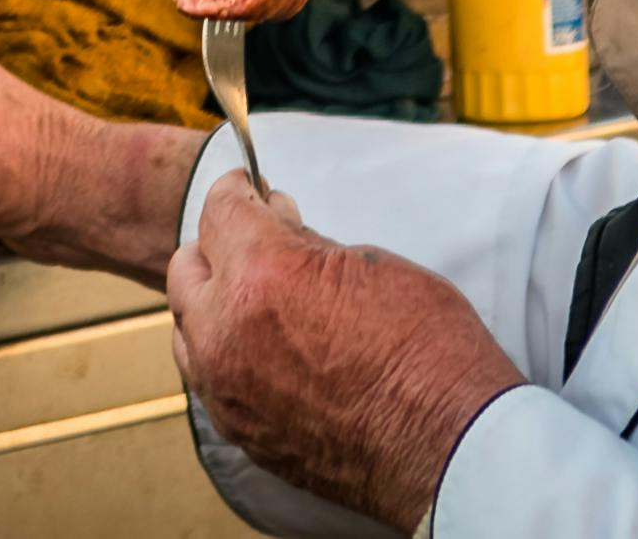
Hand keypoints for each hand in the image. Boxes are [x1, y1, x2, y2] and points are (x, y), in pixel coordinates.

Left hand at [169, 169, 524, 529]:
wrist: (450, 448)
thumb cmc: (430, 355)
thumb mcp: (374, 267)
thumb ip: (309, 247)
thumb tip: (282, 235)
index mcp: (261, 274)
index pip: (220, 209)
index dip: (239, 191)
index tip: (250, 189)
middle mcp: (226, 331)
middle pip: (187, 266)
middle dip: (219, 245)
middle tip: (262, 242)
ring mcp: (226, 388)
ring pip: (187, 327)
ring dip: (214, 304)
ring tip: (261, 300)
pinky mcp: (238, 430)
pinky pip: (208, 378)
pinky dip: (224, 354)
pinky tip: (264, 350)